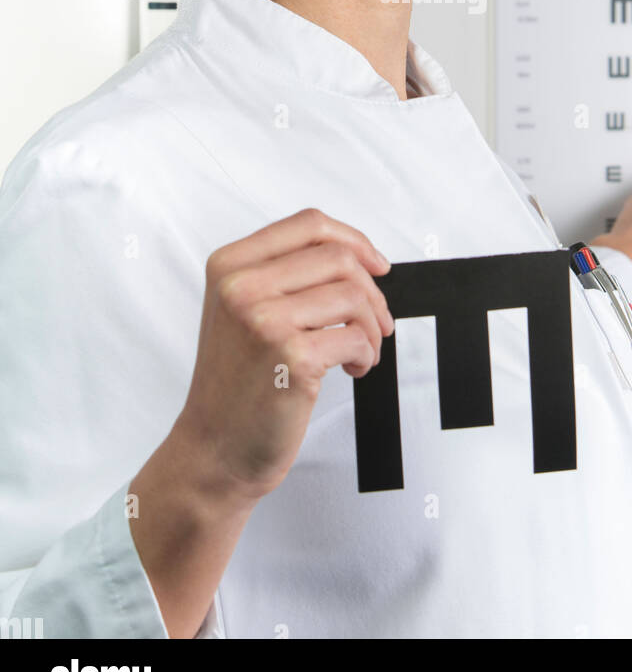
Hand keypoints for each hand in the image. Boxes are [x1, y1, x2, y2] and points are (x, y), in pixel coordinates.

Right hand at [175, 208, 394, 503]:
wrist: (214, 448)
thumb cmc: (236, 381)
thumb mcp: (241, 309)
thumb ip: (284, 273)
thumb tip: (358, 255)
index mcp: (229, 265)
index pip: (309, 224)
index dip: (354, 240)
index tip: (376, 265)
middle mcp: (241, 286)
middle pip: (338, 257)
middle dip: (371, 291)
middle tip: (377, 322)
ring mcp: (263, 319)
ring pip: (353, 295)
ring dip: (372, 326)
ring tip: (361, 350)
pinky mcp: (291, 356)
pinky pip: (356, 337)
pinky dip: (367, 354)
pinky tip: (353, 369)